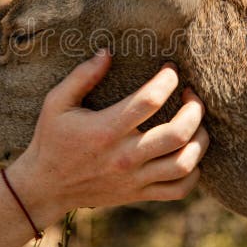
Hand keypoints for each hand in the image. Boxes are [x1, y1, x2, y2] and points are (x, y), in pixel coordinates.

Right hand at [8, 50, 208, 224]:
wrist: (45, 187)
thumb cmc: (52, 139)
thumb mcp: (56, 102)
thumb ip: (82, 76)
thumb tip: (107, 52)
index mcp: (105, 130)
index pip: (149, 100)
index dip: (167, 80)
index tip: (170, 69)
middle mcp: (124, 156)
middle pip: (177, 133)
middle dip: (194, 109)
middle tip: (191, 95)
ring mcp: (133, 178)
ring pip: (184, 163)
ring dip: (200, 140)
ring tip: (197, 123)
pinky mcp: (138, 194)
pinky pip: (178, 189)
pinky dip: (193, 172)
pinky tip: (189, 152)